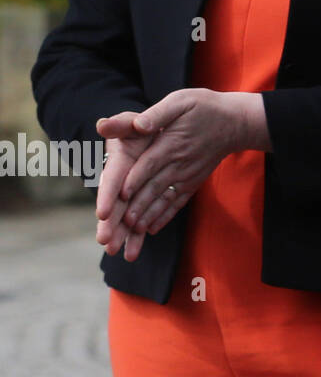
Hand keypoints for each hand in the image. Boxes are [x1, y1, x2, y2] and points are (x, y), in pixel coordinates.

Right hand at [94, 113, 152, 260]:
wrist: (162, 132)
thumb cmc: (146, 124)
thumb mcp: (134, 120)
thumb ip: (122, 123)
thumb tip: (102, 125)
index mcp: (120, 161)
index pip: (111, 179)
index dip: (107, 195)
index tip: (103, 213)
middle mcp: (124, 180)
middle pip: (116, 204)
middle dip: (112, 224)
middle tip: (107, 243)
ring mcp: (135, 191)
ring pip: (128, 216)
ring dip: (125, 235)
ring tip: (124, 255)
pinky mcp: (148, 197)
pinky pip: (144, 217)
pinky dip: (140, 233)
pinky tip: (136, 250)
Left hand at [108, 89, 266, 248]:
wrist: (235, 122)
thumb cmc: (204, 107)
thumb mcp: (181, 100)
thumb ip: (157, 113)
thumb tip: (138, 124)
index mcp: (172, 142)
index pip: (150, 163)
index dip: (135, 179)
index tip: (120, 195)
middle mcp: (179, 162)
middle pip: (154, 186)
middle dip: (136, 206)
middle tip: (120, 224)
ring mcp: (187, 174)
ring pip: (164, 198)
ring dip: (148, 215)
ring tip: (133, 230)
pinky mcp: (193, 181)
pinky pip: (178, 201)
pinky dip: (165, 216)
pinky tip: (152, 228)